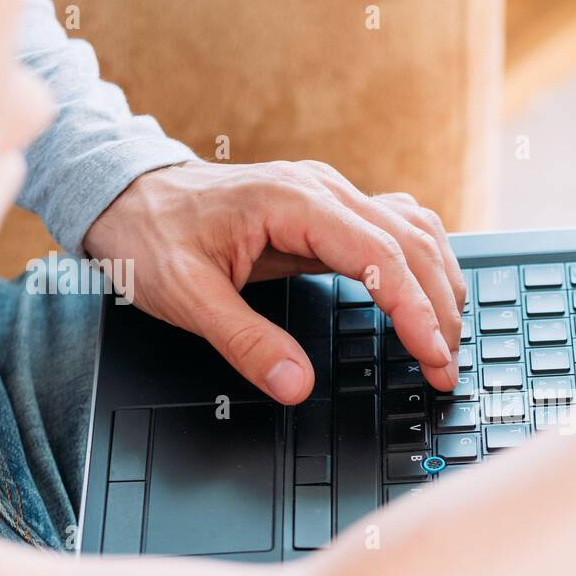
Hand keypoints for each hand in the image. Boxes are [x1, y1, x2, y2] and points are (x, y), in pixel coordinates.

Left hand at [83, 160, 466, 401]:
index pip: (380, 254)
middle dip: (439, 308)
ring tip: (447, 340)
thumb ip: (244, 342)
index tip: (432, 354)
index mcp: (292, 202)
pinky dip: (423, 263)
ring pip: (415, 231)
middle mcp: (322, 189)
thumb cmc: (152, 236)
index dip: (414, 309)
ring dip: (440, 284)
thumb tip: (296, 386)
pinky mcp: (329, 209)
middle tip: (446, 368)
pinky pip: (398, 227)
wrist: (128, 194)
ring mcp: (330, 195)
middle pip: (411, 243)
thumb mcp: (184, 297)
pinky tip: (430, 295)